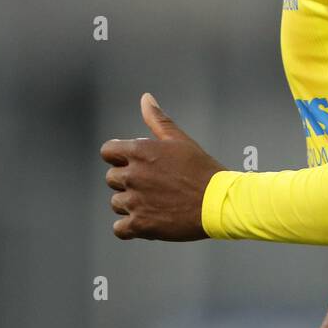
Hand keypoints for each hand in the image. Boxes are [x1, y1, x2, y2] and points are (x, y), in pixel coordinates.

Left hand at [100, 93, 225, 240]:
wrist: (220, 202)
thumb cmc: (201, 169)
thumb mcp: (180, 140)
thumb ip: (157, 119)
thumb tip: (145, 98)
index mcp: (140, 151)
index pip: (107, 151)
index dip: (118, 157)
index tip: (133, 163)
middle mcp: (133, 175)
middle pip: (111, 178)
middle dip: (126, 180)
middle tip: (151, 185)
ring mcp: (135, 201)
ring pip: (116, 202)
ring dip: (130, 203)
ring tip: (154, 203)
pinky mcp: (141, 225)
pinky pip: (119, 229)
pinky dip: (129, 227)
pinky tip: (145, 221)